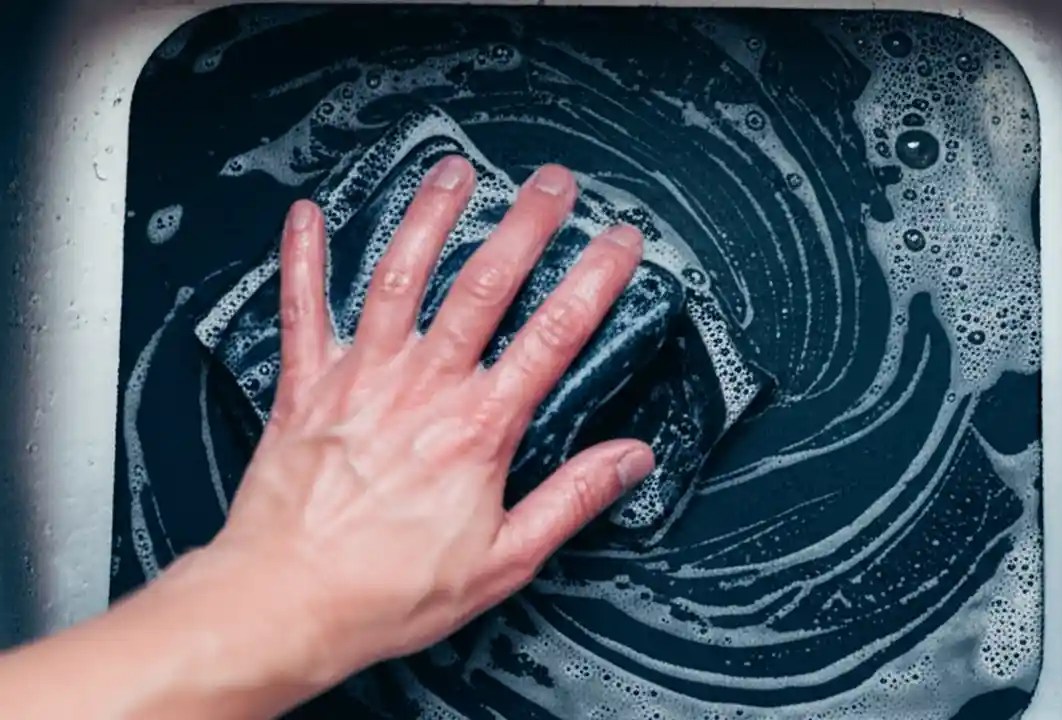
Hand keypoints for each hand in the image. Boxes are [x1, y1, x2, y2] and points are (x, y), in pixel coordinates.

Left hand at [208, 157, 654, 684]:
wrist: (285, 602)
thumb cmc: (388, 590)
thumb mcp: (504, 560)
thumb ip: (571, 499)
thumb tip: (631, 458)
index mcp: (478, 428)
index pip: (553, 336)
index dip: (594, 279)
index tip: (619, 240)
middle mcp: (423, 387)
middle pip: (484, 285)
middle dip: (525, 225)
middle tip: (554, 182)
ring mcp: (360, 378)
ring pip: (400, 277)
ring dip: (429, 218)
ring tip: (456, 171)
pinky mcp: (306, 386)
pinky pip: (302, 310)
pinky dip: (302, 260)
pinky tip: (307, 216)